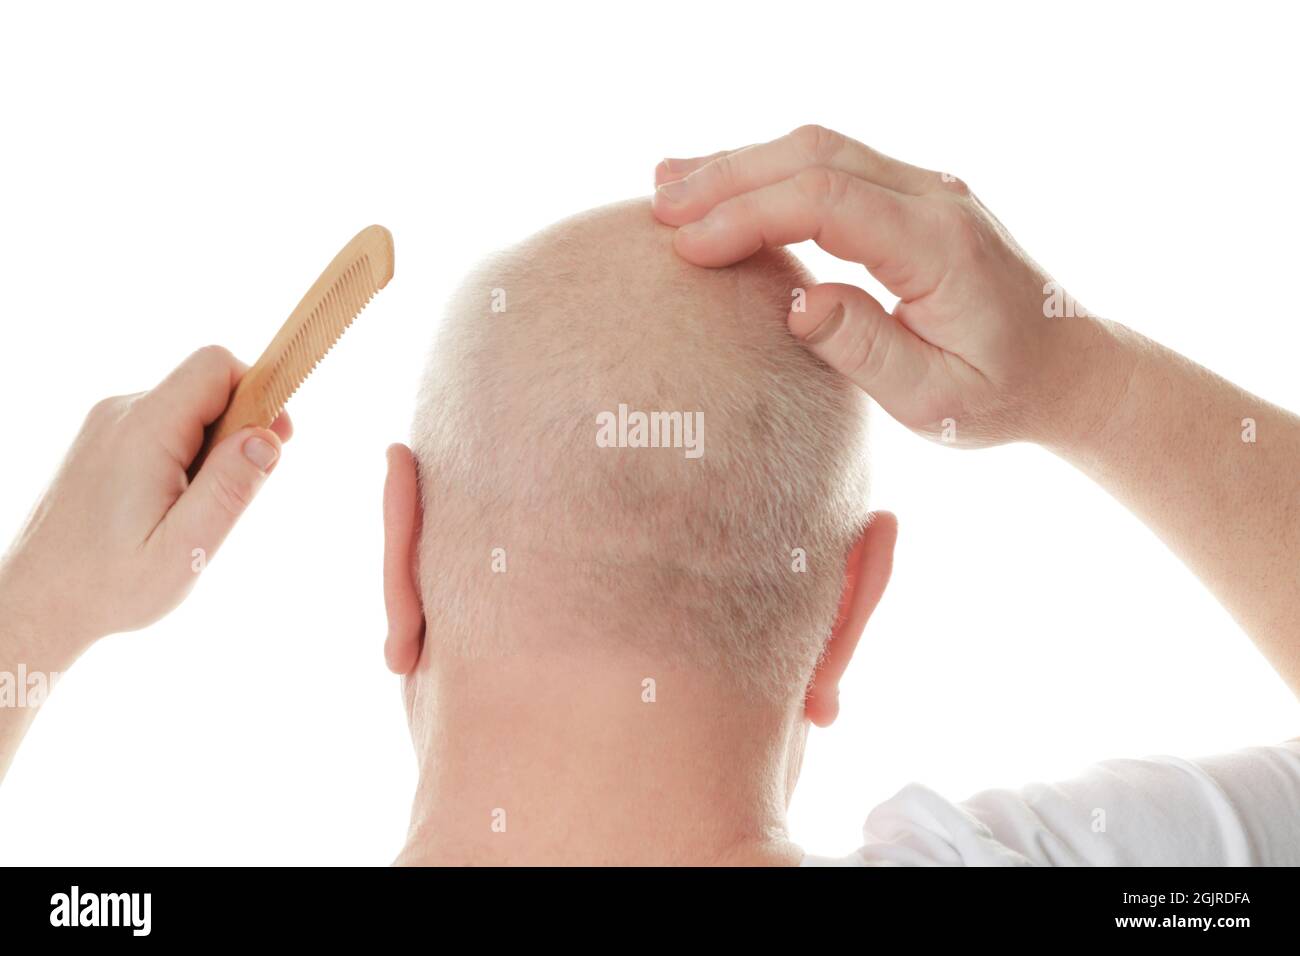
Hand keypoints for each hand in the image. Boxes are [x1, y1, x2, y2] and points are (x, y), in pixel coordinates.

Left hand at [0, 346, 290, 662]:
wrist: (36, 602)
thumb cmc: (110, 585)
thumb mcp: (185, 549)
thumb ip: (229, 488)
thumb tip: (269, 436)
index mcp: (144, 431)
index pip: (216, 366)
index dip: (258, 393)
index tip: (273, 444)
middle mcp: (122, 413)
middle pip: (206, 385)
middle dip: (238, 430)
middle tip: (231, 495)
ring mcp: (108, 424)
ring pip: (188, 407)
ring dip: (211, 449)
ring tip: (193, 510)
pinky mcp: (104, 440)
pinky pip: (165, 425)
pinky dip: (186, 456)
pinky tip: (170, 506)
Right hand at [652, 125, 1122, 447]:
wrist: (1071, 368)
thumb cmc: (1003, 394)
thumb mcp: (938, 400)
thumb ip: (867, 351)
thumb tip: (797, 302)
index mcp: (941, 245)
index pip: (828, 201)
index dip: (750, 216)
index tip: (687, 248)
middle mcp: (935, 197)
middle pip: (815, 154)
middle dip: (729, 176)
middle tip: (656, 209)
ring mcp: (926, 188)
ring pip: (819, 148)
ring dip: (741, 165)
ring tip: (667, 185)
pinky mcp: (911, 197)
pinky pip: (832, 166)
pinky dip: (770, 172)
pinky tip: (723, 186)